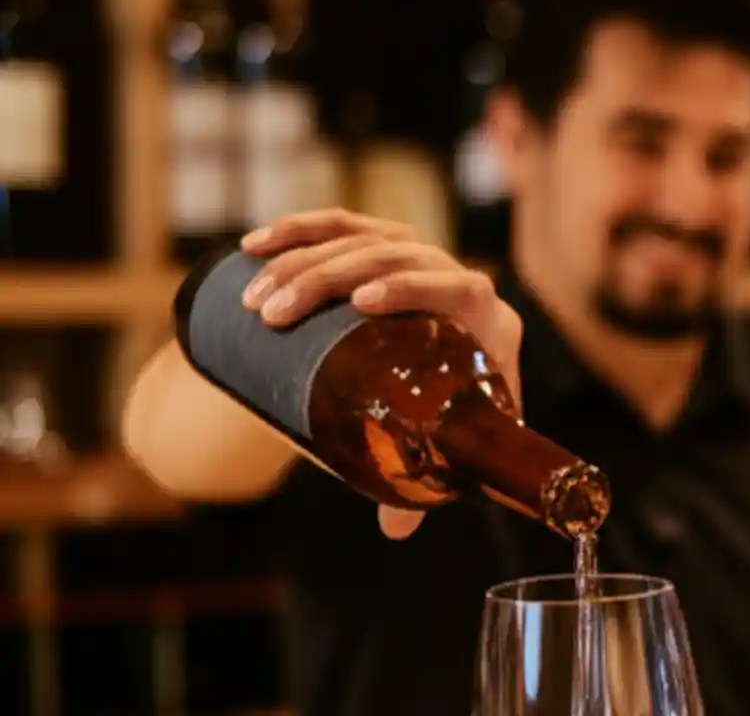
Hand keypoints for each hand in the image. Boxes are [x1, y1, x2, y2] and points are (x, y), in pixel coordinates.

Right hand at [238, 208, 523, 539]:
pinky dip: (297, 230)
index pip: (463, 289)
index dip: (415, 286)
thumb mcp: (443, 449)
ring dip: (303, 260)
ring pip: (363, 239)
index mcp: (489, 324)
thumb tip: (396, 530)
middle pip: (398, 258)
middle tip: (275, 314)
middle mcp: (456, 279)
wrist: (436, 381)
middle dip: (328, 278)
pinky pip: (341, 225)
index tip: (363, 302)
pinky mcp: (382, 242)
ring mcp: (419, 254)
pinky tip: (255, 245)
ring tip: (256, 301)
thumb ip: (420, 488)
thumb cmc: (446, 421)